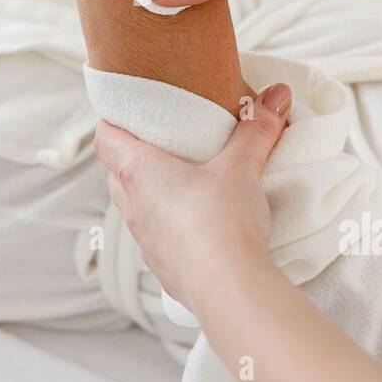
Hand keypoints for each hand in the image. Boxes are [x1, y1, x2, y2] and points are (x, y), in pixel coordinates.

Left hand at [93, 85, 290, 317]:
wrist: (228, 287)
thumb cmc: (222, 221)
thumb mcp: (241, 166)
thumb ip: (257, 128)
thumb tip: (276, 94)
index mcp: (139, 172)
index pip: (105, 139)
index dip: (112, 121)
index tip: (128, 112)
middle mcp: (133, 206)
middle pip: (117, 173)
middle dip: (135, 157)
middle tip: (165, 143)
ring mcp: (145, 241)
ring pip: (136, 208)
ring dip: (152, 195)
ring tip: (184, 183)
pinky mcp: (163, 267)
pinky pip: (157, 239)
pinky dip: (170, 227)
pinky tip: (198, 225)